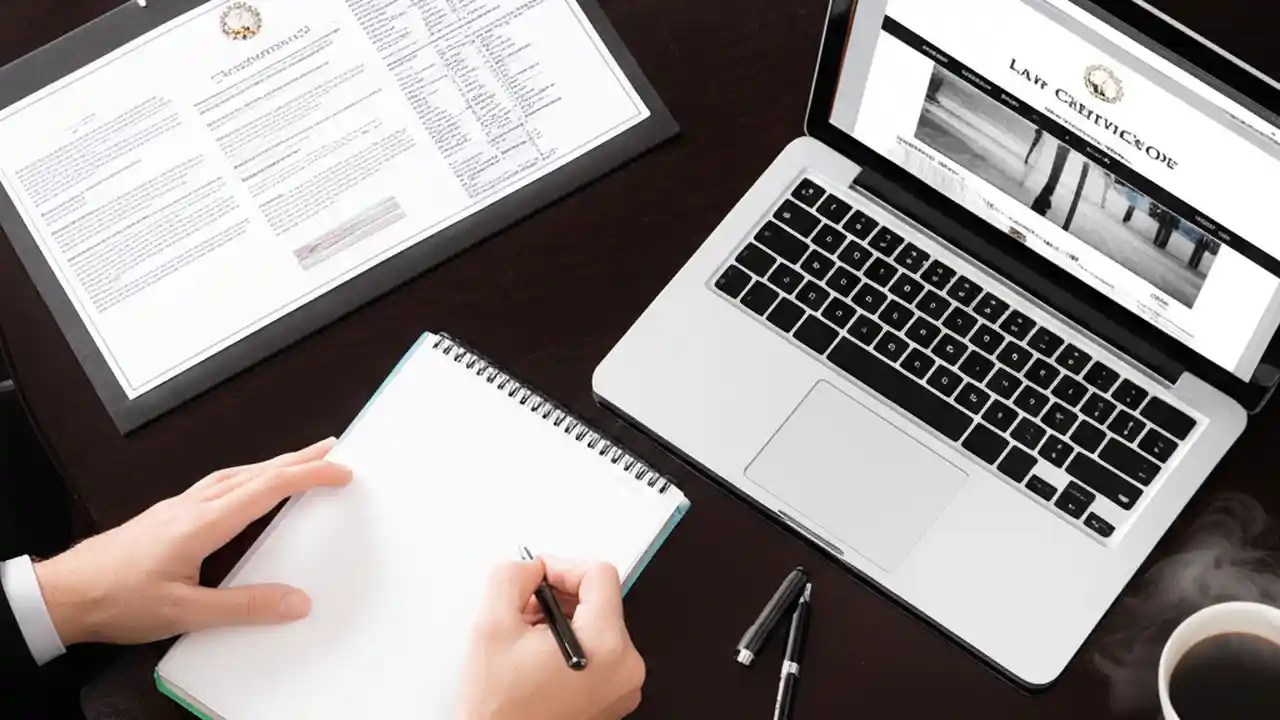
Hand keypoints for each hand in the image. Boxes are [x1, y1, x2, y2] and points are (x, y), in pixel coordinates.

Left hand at [33, 439, 351, 645]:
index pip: (267, 488)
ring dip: (272, 464)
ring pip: (235, 474)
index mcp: (202, 523)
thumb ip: (244, 607)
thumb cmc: (116, 600)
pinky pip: (217, 484)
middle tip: (331, 447)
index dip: (309, 476)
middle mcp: (192, 506)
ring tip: (297, 463)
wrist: (63, 594)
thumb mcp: (185, 613)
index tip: (340, 470)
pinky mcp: (167, 515)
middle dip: (298, 457)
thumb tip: (295, 601)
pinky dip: (245, 477)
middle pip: (255, 471)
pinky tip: (245, 487)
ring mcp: (177, 507)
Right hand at [457, 558, 645, 719]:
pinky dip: (570, 643)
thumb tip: (530, 566)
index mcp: (607, 646)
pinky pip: (598, 651)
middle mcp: (626, 667)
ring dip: (560, 620)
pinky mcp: (613, 697)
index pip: (599, 574)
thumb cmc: (499, 711)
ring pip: (597, 623)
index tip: (536, 576)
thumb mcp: (491, 627)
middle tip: (523, 611)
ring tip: (526, 640)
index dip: (561, 567)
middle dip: (557, 596)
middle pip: (599, 599)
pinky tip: (538, 658)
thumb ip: (511, 577)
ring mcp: (622, 686)